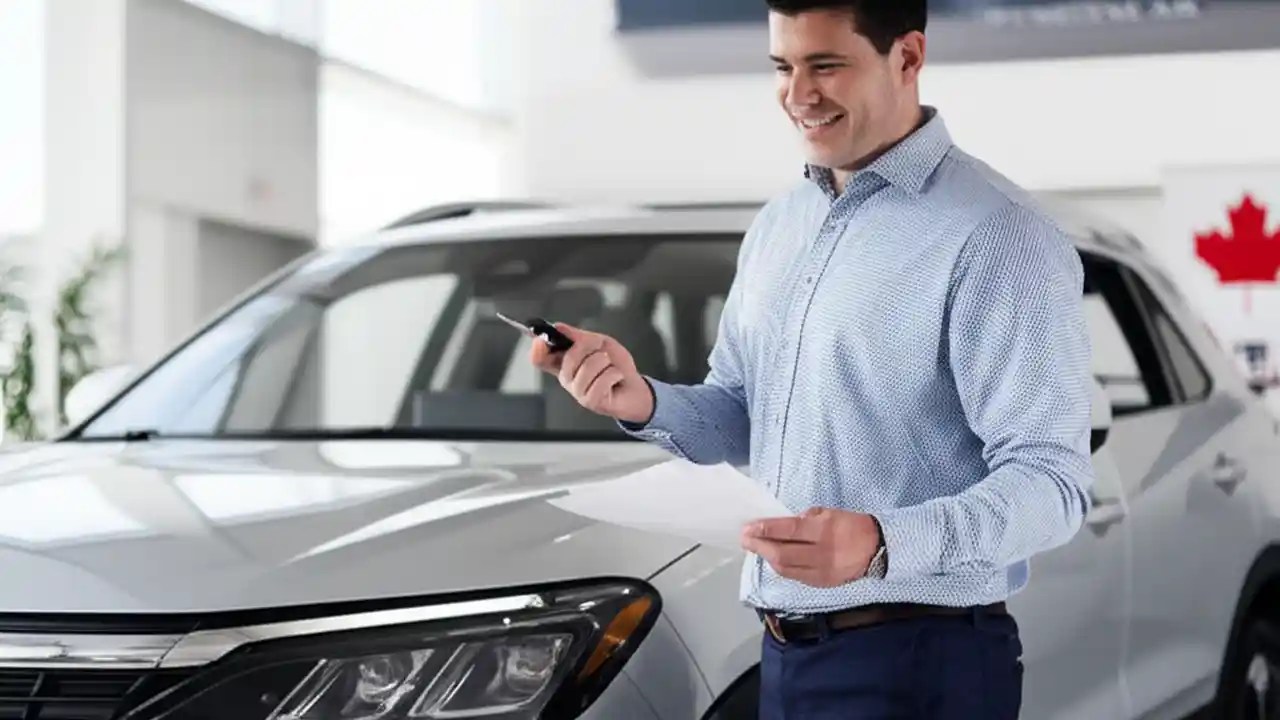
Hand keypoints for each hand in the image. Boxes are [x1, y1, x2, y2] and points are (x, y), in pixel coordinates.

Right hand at [530, 323, 654, 423]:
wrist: (635, 387)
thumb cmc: (616, 366)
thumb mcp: (600, 343)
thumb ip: (580, 336)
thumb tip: (559, 327)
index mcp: (565, 363)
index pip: (540, 358)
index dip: (537, 349)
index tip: (542, 339)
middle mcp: (567, 378)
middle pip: (569, 357)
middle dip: (591, 347)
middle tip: (602, 352)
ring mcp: (577, 392)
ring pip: (588, 367)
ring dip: (607, 362)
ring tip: (611, 368)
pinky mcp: (590, 402)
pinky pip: (601, 380)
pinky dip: (614, 374)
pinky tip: (616, 379)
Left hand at [740, 508, 881, 587]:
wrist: (877, 550)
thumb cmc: (851, 526)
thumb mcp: (830, 513)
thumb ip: (806, 519)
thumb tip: (783, 526)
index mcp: (823, 530)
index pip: (788, 531)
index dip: (765, 529)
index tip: (748, 528)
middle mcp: (820, 553)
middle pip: (781, 553)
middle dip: (759, 546)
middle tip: (745, 539)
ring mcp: (820, 571)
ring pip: (785, 568)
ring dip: (767, 558)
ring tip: (757, 548)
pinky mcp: (821, 583)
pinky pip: (795, 576)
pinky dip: (782, 567)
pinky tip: (774, 559)